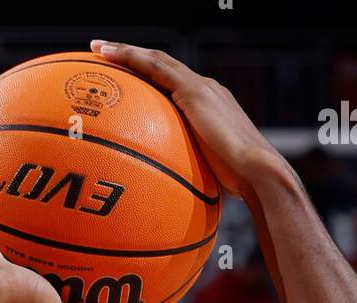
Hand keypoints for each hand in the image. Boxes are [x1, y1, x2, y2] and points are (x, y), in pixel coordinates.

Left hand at [89, 39, 284, 197]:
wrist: (258, 171)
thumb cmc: (240, 184)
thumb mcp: (211, 175)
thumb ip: (194, 174)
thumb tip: (177, 199)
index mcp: (211, 105)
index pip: (176, 85)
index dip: (153, 77)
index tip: (132, 77)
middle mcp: (206, 89)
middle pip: (164, 65)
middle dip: (135, 56)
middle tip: (104, 51)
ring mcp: (200, 88)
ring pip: (157, 60)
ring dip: (127, 51)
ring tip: (98, 48)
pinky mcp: (193, 92)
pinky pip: (155, 68)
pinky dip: (131, 58)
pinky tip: (109, 57)